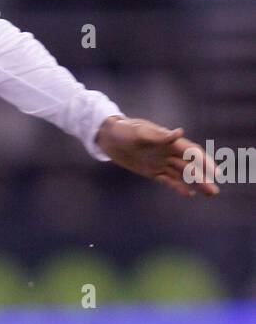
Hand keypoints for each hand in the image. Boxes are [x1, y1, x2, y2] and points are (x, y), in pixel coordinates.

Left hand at [95, 117, 218, 198]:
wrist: (109, 136)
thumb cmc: (124, 130)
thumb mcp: (140, 132)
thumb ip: (159, 136)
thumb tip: (180, 133)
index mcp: (169, 141)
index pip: (192, 153)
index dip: (205, 162)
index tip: (215, 173)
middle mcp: (168, 152)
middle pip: (190, 166)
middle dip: (204, 178)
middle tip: (215, 191)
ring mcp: (160, 162)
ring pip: (182, 175)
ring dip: (196, 183)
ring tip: (209, 193)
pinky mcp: (151, 171)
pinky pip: (168, 180)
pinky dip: (178, 187)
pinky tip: (189, 194)